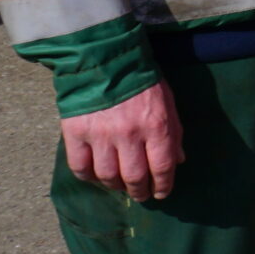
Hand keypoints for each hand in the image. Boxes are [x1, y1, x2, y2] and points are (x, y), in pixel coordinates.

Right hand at [61, 81, 183, 200]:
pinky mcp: (76, 132)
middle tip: (141, 194)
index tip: (161, 193)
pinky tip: (96, 175)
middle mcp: (129, 134)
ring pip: (107, 176)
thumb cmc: (142, 81)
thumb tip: (178, 161)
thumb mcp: (168, 103)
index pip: (162, 167)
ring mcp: (100, 135)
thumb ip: (173, 133)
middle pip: (134, 177)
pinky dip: (88, 177)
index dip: (163, 185)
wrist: (105, 59)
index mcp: (156, 125)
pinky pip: (80, 167)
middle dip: (140, 191)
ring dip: (115, 186)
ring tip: (120, 185)